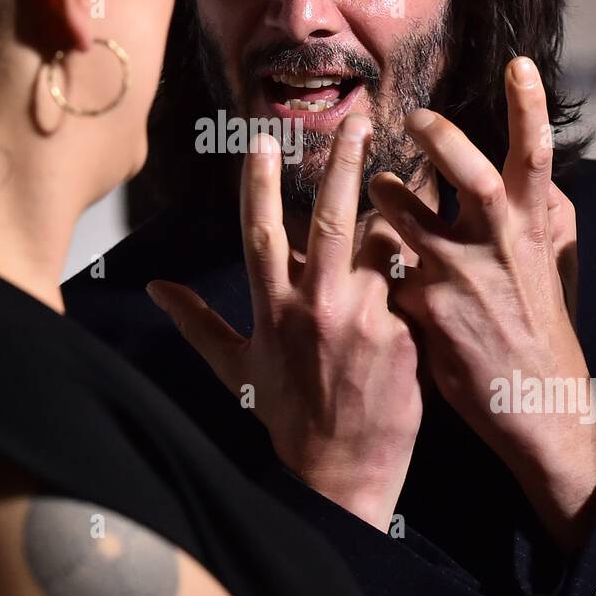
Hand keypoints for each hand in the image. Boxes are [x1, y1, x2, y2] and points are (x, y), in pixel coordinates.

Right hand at [147, 113, 421, 531]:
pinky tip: (441, 253)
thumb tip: (154, 287)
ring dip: (396, 219)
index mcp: (272, 308)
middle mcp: (315, 307)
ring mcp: (363, 321)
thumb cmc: (284, 418)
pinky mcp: (403, 337)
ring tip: (415, 186)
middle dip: (343, 164)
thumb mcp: (234, 368)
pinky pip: (413, 286)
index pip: (260, 231)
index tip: (260, 138)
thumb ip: (196, 320)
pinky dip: (420, 268)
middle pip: (329, 219)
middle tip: (359, 121)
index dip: (257, 182)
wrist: (340, 474)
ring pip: (384, 246)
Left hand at [367, 56, 595, 551]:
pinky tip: (369, 272)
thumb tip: (534, 170)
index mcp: (531, 226)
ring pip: (402, 216)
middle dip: (438, 138)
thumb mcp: (550, 260)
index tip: (520, 63)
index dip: (530, 107)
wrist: (535, 402)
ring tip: (375, 188)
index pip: (536, 156)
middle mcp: (499, 245)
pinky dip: (376, 262)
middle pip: (467, 173)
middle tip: (408, 117)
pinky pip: (386, 267)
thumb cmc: (538, 321)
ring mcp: (460, 277)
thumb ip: (536, 212)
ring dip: (383, 195)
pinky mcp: (425, 310)